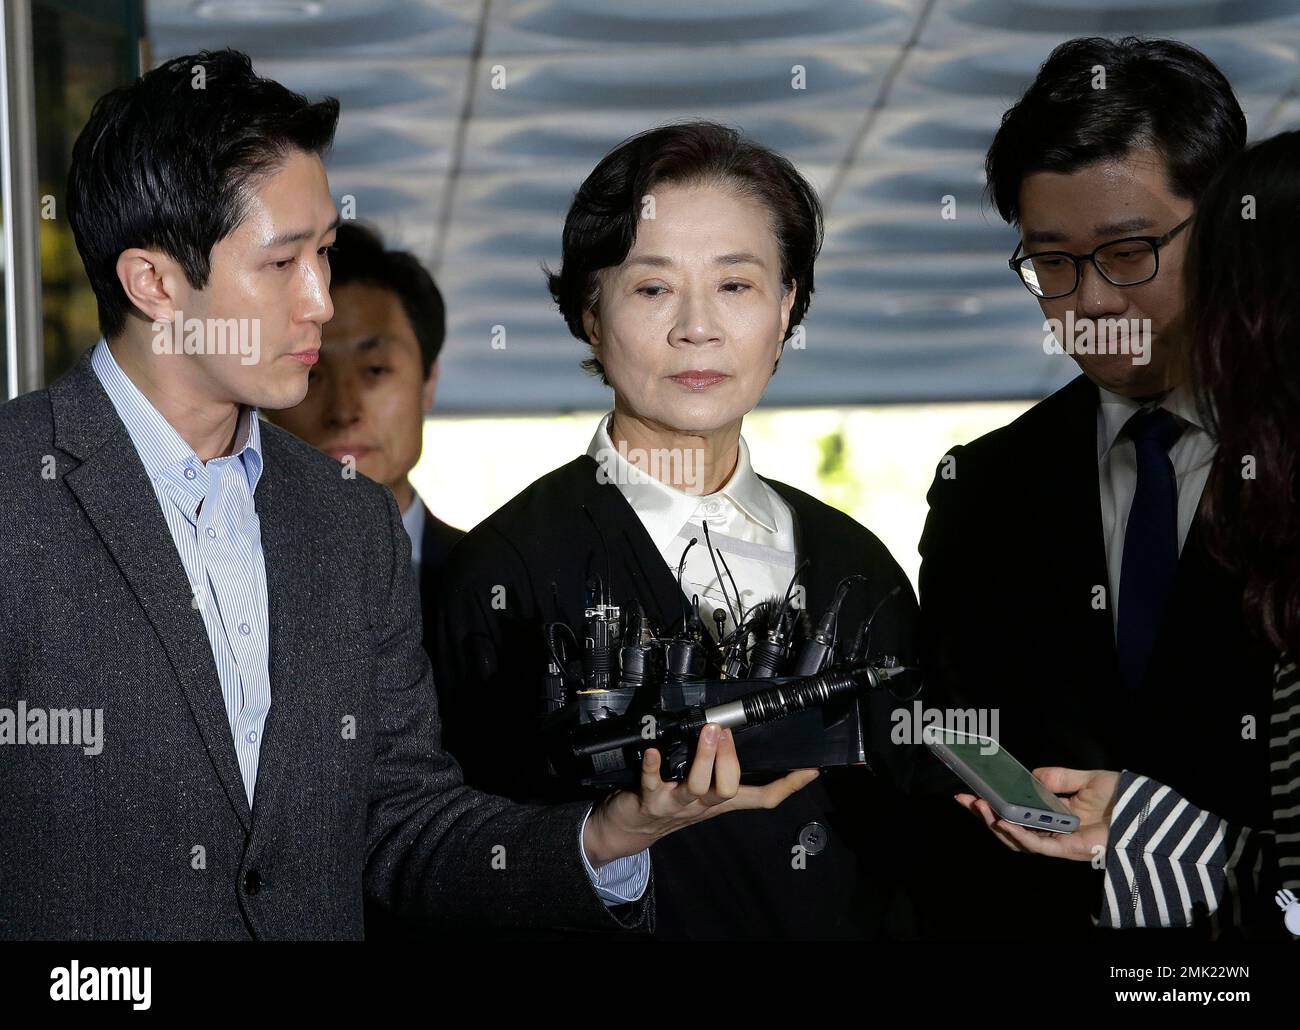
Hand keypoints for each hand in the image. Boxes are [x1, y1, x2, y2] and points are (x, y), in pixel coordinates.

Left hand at [582, 723, 818, 865]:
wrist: (629, 830)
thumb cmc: (669, 804)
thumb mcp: (702, 792)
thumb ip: (721, 770)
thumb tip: (740, 738)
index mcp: (720, 801)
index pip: (762, 798)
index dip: (787, 786)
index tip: (809, 768)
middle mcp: (702, 804)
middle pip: (729, 791)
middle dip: (731, 760)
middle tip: (727, 731)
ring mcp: (676, 803)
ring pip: (698, 786)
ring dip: (705, 758)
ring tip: (708, 731)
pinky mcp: (648, 799)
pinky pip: (652, 782)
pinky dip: (653, 766)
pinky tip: (654, 751)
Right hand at [954, 767, 1120, 862]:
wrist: (1148, 814)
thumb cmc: (1123, 799)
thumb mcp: (1087, 779)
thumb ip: (1060, 778)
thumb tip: (1032, 776)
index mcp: (1056, 815)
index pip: (1017, 812)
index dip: (993, 804)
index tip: (971, 791)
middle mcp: (1053, 831)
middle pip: (1011, 828)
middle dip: (985, 816)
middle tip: (965, 799)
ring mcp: (1059, 842)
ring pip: (1018, 840)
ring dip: (995, 825)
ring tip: (979, 807)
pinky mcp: (1068, 849)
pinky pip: (1037, 845)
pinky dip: (1018, 834)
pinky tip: (1003, 821)